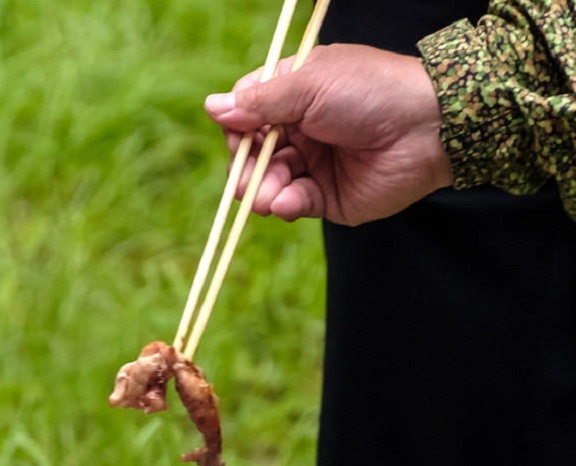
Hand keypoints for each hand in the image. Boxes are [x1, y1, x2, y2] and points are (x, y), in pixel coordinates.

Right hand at [204, 44, 454, 224]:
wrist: (431, 128)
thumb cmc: (372, 92)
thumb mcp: (310, 85)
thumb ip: (260, 100)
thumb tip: (211, 108)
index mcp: (294, 94)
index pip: (246, 112)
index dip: (237, 126)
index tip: (240, 133)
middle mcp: (300, 129)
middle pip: (250, 152)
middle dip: (245, 166)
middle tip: (249, 176)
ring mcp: (313, 164)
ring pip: (265, 182)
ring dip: (261, 189)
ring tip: (270, 195)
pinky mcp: (326, 196)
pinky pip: (291, 203)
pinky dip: (285, 204)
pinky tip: (289, 201)